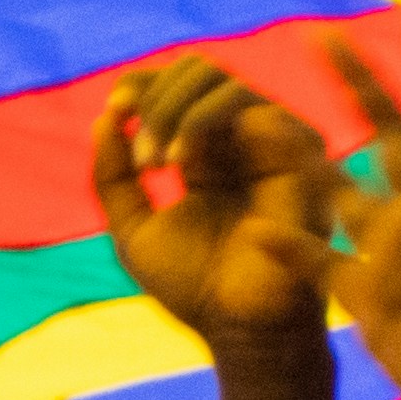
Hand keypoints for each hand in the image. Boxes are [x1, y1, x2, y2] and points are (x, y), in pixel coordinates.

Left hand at [94, 55, 339, 347]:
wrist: (243, 329)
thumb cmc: (195, 290)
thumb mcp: (132, 229)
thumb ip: (111, 176)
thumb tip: (106, 117)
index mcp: (210, 154)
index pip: (177, 86)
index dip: (141, 86)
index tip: (115, 112)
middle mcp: (243, 140)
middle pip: (197, 70)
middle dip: (154, 99)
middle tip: (140, 159)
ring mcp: (271, 140)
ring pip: (218, 77)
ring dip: (171, 110)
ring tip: (156, 166)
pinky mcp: (295, 146)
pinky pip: (244, 102)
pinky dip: (199, 121)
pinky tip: (182, 164)